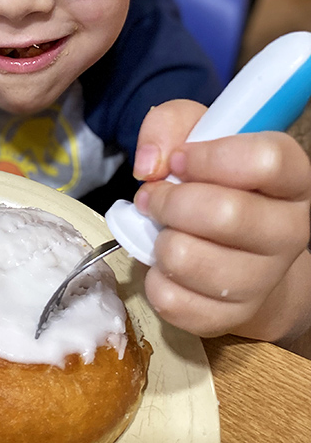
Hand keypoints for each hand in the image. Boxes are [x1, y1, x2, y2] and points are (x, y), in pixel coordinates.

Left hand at [133, 100, 310, 340]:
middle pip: (225, 213)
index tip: (179, 160)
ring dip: (159, 240)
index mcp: (292, 179)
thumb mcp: (194, 135)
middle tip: (155, 197)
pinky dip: (154, 278)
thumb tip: (149, 165)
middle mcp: (291, 230)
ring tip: (164, 230)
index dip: (208, 158)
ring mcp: (265, 279)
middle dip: (169, 201)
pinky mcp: (231, 317)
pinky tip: (167, 265)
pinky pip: (173, 299)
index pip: (266, 161)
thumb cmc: (212, 182)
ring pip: (188, 258)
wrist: (232, 251)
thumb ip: (170, 126)